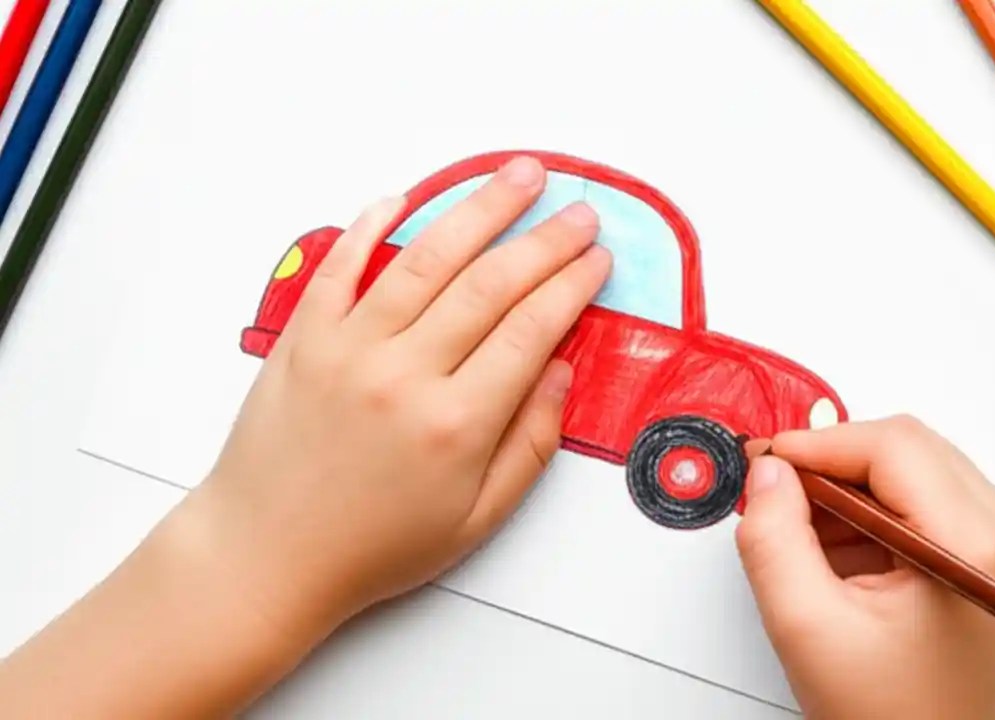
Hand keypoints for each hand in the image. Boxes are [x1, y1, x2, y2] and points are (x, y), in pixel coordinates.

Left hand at [190, 155, 609, 632]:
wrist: (267, 556)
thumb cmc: (374, 545)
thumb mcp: (477, 518)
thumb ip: (530, 443)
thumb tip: (560, 370)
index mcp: (456, 424)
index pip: (531, 329)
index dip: (572, 285)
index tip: (597, 260)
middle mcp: (403, 375)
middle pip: (490, 284)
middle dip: (545, 240)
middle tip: (579, 212)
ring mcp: (348, 348)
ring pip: (426, 259)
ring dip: (479, 209)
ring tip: (517, 176)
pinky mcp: (303, 338)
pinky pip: (342, 265)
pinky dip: (373, 225)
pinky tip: (407, 197)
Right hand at [736, 417, 994, 719]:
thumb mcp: (808, 628)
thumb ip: (774, 539)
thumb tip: (768, 473)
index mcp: (977, 546)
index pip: (893, 446)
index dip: (819, 445)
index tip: (766, 461)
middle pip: (907, 449)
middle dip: (833, 466)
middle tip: (777, 496)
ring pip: (914, 469)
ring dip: (851, 491)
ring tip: (809, 542)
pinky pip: (927, 499)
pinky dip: (875, 514)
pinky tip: (843, 557)